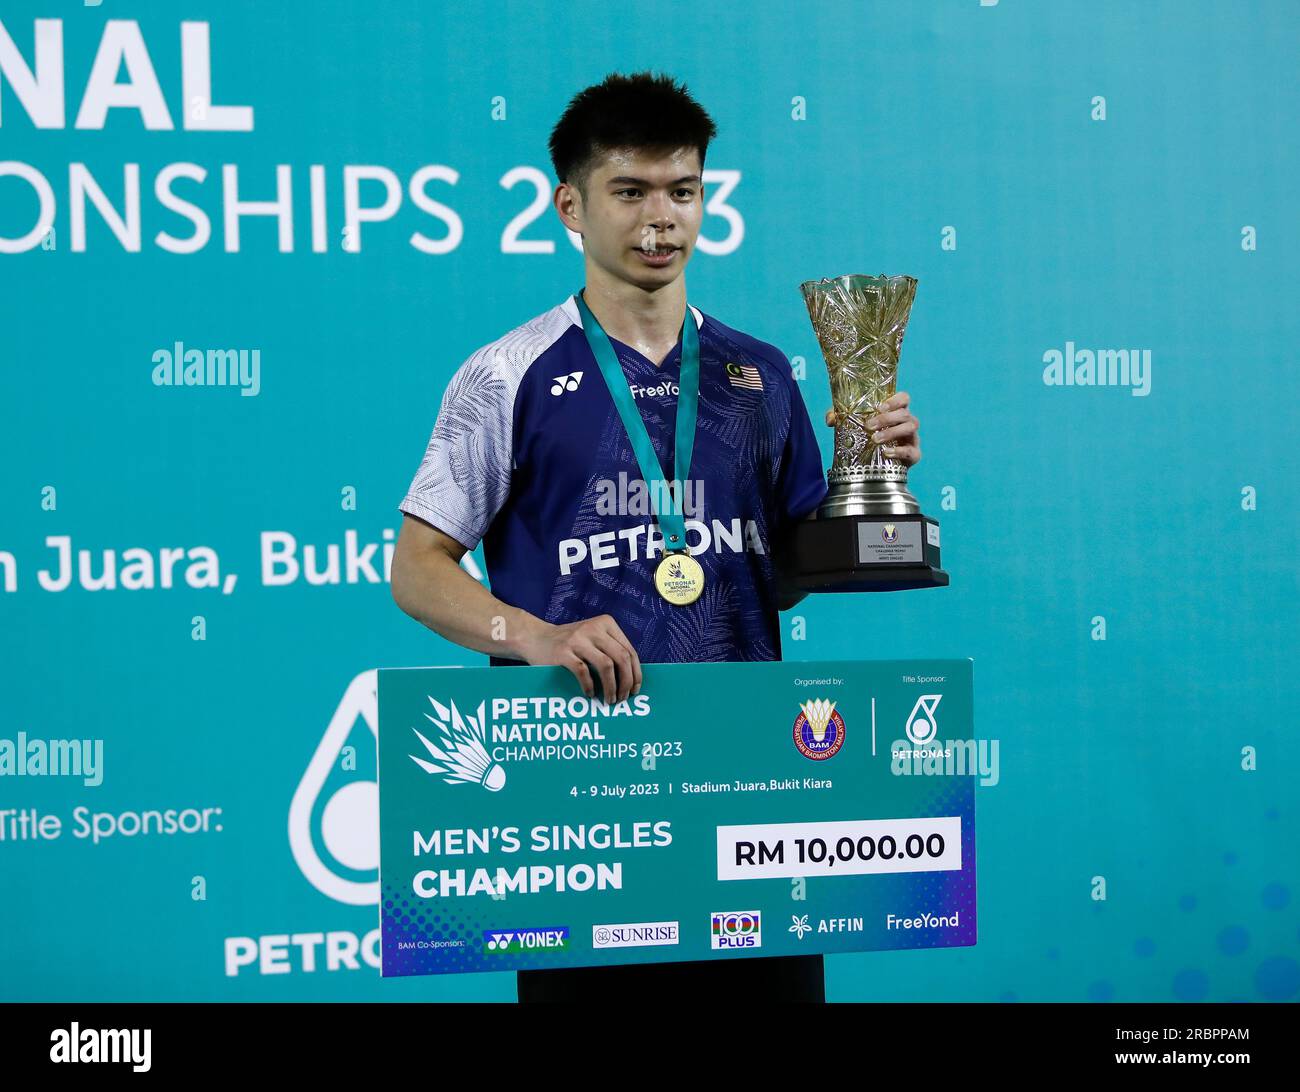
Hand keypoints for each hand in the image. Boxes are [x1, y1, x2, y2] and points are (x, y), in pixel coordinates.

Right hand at [518, 614, 642, 703]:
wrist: (534, 638)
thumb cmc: (570, 643)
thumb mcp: (592, 637)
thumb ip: (610, 649)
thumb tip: (632, 678)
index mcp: (605, 624)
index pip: (629, 651)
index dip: (636, 673)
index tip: (635, 689)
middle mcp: (593, 629)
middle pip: (621, 658)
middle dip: (626, 682)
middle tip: (623, 699)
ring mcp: (577, 639)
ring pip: (606, 666)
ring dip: (611, 687)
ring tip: (609, 700)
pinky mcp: (563, 652)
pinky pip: (583, 672)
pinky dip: (590, 686)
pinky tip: (590, 694)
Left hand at [823, 390, 920, 466]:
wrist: (878, 466)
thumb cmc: (868, 440)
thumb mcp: (855, 427)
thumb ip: (842, 419)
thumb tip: (830, 419)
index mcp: (896, 412)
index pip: (904, 398)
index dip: (895, 400)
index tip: (879, 407)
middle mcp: (907, 422)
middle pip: (905, 413)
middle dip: (887, 418)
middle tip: (869, 426)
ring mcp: (912, 438)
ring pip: (910, 427)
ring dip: (892, 432)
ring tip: (875, 439)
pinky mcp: (914, 454)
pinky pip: (912, 451)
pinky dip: (900, 451)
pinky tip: (886, 453)